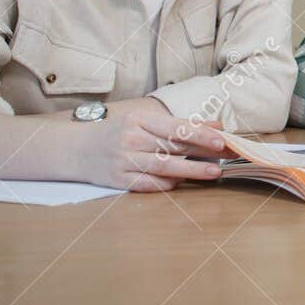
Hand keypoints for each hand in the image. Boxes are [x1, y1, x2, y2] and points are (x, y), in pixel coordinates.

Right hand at [73, 108, 226, 191]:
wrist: (76, 149)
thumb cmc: (118, 133)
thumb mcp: (145, 122)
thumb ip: (181, 124)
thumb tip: (217, 125)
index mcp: (138, 120)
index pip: (175, 127)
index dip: (201, 134)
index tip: (222, 139)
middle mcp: (130, 139)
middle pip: (173, 146)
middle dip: (204, 151)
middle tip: (229, 154)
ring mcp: (123, 161)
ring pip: (164, 166)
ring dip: (192, 170)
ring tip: (214, 171)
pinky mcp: (119, 180)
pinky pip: (150, 184)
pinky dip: (169, 184)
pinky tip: (184, 182)